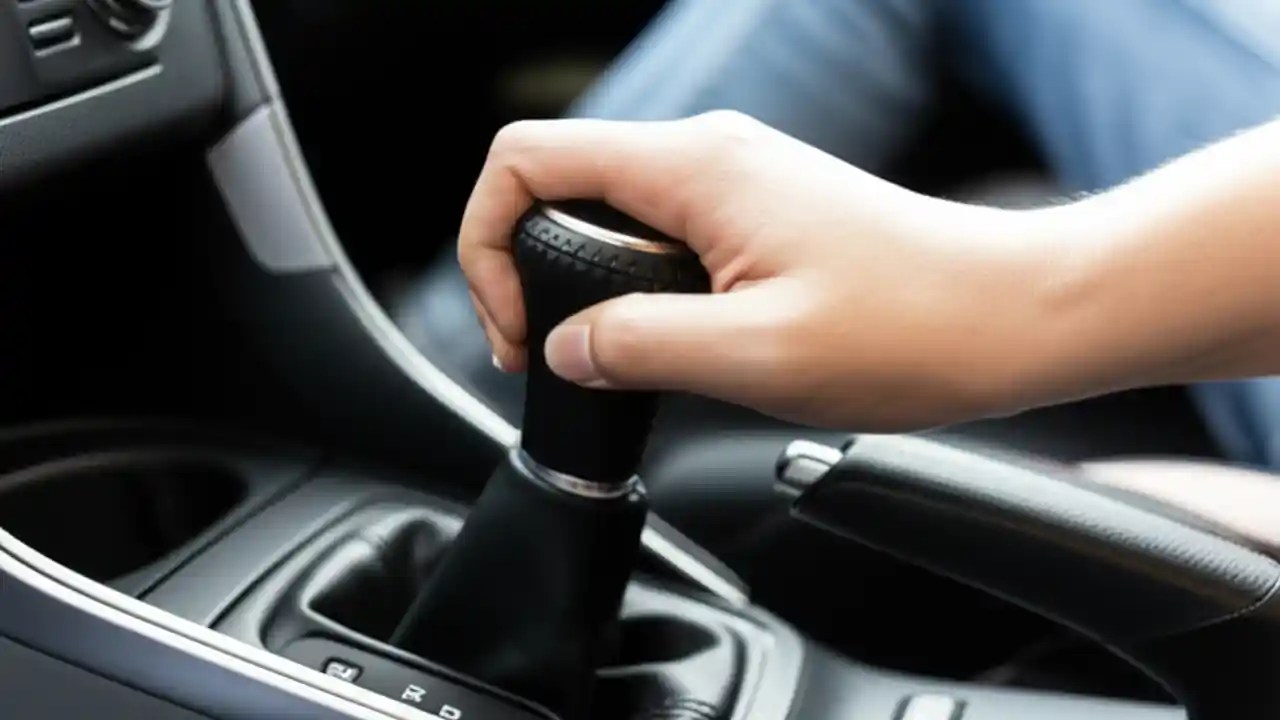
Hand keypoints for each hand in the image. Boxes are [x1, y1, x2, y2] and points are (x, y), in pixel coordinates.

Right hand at [458, 111, 1056, 429]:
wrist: (1012, 314)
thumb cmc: (911, 326)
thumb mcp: (755, 354)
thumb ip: (639, 346)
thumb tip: (564, 349)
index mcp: (694, 169)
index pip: (528, 160)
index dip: (487, 240)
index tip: (514, 327)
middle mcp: (708, 156)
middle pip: (559, 184)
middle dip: (526, 268)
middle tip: (549, 355)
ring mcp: (734, 181)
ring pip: (607, 212)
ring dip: (582, 284)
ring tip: (604, 360)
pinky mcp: (757, 213)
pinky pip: (658, 235)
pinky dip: (632, 286)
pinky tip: (660, 343)